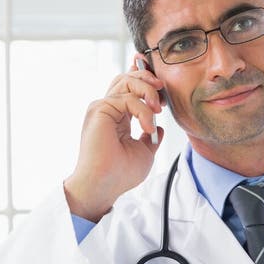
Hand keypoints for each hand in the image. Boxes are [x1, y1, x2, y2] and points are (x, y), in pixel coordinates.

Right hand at [63, 56, 166, 222]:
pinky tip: (147, 128)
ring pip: (127, 81)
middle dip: (148, 77)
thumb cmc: (120, 174)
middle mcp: (108, 109)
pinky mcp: (100, 110)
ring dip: (148, 91)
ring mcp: (103, 108)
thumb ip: (151, 138)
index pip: (129, 89)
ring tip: (157, 109)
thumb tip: (160, 128)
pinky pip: (128, 98)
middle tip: (162, 92)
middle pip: (127, 77)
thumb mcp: (144, 152)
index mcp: (117, 117)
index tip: (162, 92)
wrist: (104, 185)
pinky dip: (143, 111)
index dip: (145, 81)